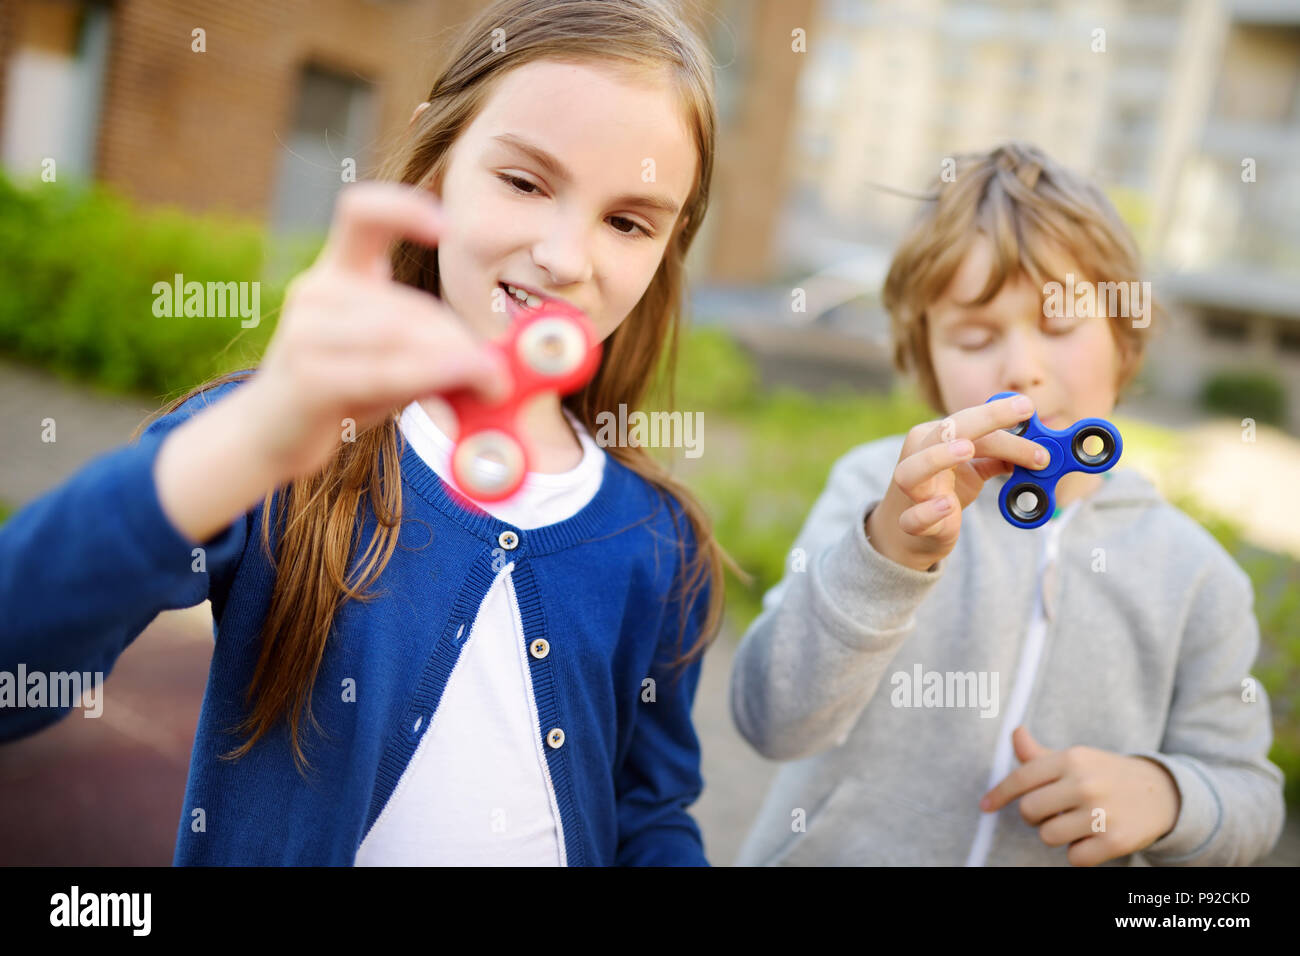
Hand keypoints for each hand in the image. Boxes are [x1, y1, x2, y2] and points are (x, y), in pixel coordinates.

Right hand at [245, 181, 509, 483]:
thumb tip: (494, 364)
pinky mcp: (307, 377)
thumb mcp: (391, 361)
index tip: (446, 227)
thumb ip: (432, 350)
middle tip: (499, 372)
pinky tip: (464, 382)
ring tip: (490, 384)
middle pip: (407, 306)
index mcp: (336, 272)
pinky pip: (384, 371)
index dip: (403, 208)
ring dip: (454, 360)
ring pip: (399, 335)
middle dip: (459, 339)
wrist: (271, 436)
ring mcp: (304, 333)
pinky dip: (432, 375)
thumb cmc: (340, 391)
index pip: (360, 213)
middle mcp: (315, 292)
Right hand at [865, 394, 1047, 570]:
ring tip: (968, 449)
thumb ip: (1000, 456)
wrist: (914, 532)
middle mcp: (917, 458)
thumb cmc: (943, 491)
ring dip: (938, 457)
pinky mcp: (912, 523)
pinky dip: (928, 510)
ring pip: (911, 471)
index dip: (998, 413)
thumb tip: (1037, 447)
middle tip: (1020, 416)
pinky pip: (913, 518)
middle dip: (984, 420)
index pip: (966, 420)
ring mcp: (912, 492)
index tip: (1028, 407)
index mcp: (932, 438)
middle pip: (942, 432)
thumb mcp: (974, 469)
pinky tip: (947, 505)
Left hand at [980, 726, 1181, 866]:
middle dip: (1034, 816)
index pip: (1022, 778)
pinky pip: (1073, 857)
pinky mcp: (1116, 840)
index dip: (998, 794)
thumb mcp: (1076, 759)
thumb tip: (1015, 732)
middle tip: (1052, 812)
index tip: (985, 806)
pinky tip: (1092, 838)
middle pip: (1029, 811)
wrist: (1162, 793)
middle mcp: (1085, 783)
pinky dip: (1078, 852)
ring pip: (1048, 836)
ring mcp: (1101, 812)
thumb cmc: (1106, 775)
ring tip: (1077, 823)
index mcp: (1072, 759)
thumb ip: (1040, 754)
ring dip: (1057, 835)